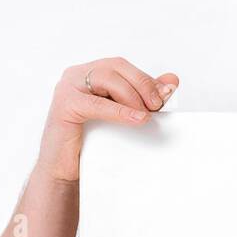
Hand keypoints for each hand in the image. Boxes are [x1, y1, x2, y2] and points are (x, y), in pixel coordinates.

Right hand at [35, 56, 178, 182]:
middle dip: (142, 84)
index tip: (166, 95)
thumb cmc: (90, 142)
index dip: (146, 79)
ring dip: (132, 95)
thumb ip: (143, 96)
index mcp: (89, 73)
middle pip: (116, 66)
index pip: (123, 66)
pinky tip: (137, 119)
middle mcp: (76, 75)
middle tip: (158, 105)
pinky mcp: (64, 105)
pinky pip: (96, 104)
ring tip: (146, 114)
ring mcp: (67, 88)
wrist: (64, 170)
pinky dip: (119, 111)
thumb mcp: (121, 115)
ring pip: (107, 78)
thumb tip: (171, 80)